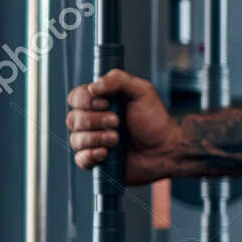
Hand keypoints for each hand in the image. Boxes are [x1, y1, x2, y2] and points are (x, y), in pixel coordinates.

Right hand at [66, 69, 177, 183]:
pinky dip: (90, 155)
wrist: (167, 148)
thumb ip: (118, 79)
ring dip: (96, 138)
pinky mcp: (97, 161)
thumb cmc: (155, 120)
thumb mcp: (142, 91)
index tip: (106, 103)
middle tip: (117, 122)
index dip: (85, 101)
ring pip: (75, 139)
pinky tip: (106, 153)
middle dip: (96, 120)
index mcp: (99, 103)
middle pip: (73, 119)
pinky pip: (80, 159)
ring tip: (117, 139)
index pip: (75, 98)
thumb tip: (93, 86)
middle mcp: (92, 122)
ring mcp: (93, 142)